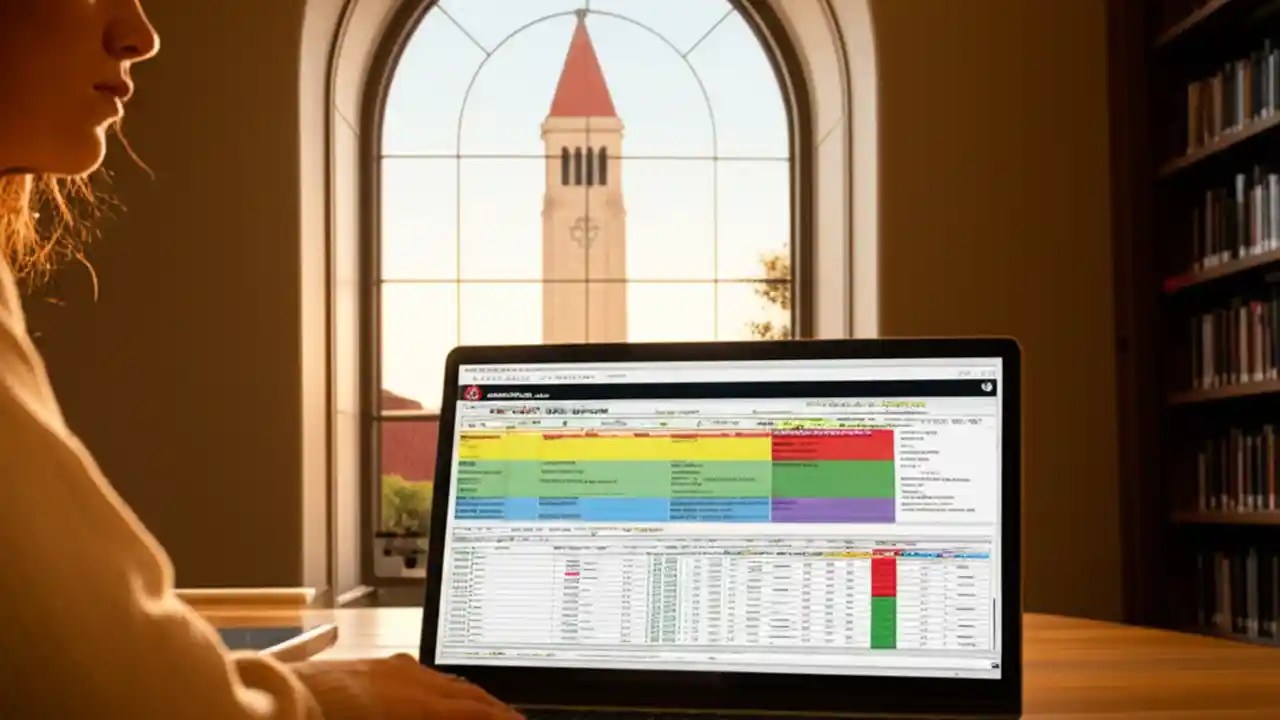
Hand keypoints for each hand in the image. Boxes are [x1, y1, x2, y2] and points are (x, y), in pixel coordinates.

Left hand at [291, 654, 523, 719]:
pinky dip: (439, 685)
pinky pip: (419, 672)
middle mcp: (412, 679)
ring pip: (443, 680)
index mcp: (420, 703)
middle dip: (491, 706)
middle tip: (508, 716)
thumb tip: (460, 715)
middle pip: (465, 692)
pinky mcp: (372, 665)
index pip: (475, 711)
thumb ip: (435, 717)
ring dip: (466, 695)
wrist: (280, 701)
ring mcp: (392, 668)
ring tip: (480, 705)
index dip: (501, 717)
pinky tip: (433, 689)